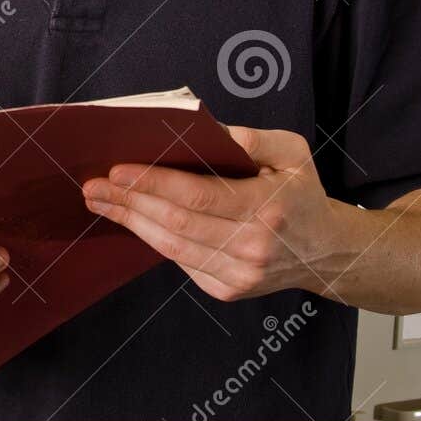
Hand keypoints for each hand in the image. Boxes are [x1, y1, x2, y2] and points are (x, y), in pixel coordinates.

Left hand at [80, 124, 355, 302]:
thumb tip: (203, 130)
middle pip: (176, 224)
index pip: (198, 196)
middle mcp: (253, 246)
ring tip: (100, 201)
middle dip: (128, 202)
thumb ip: (251, 138)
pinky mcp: (226, 290)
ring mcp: (239, 274)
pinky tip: (132, 219)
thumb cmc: (302, 195)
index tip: (116, 170)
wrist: (327, 253)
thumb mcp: (292, 153)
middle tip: (93, 185)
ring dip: (130, 222)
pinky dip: (152, 239)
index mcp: (268, 207)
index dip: (152, 184)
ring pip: (171, 247)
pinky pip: (180, 262)